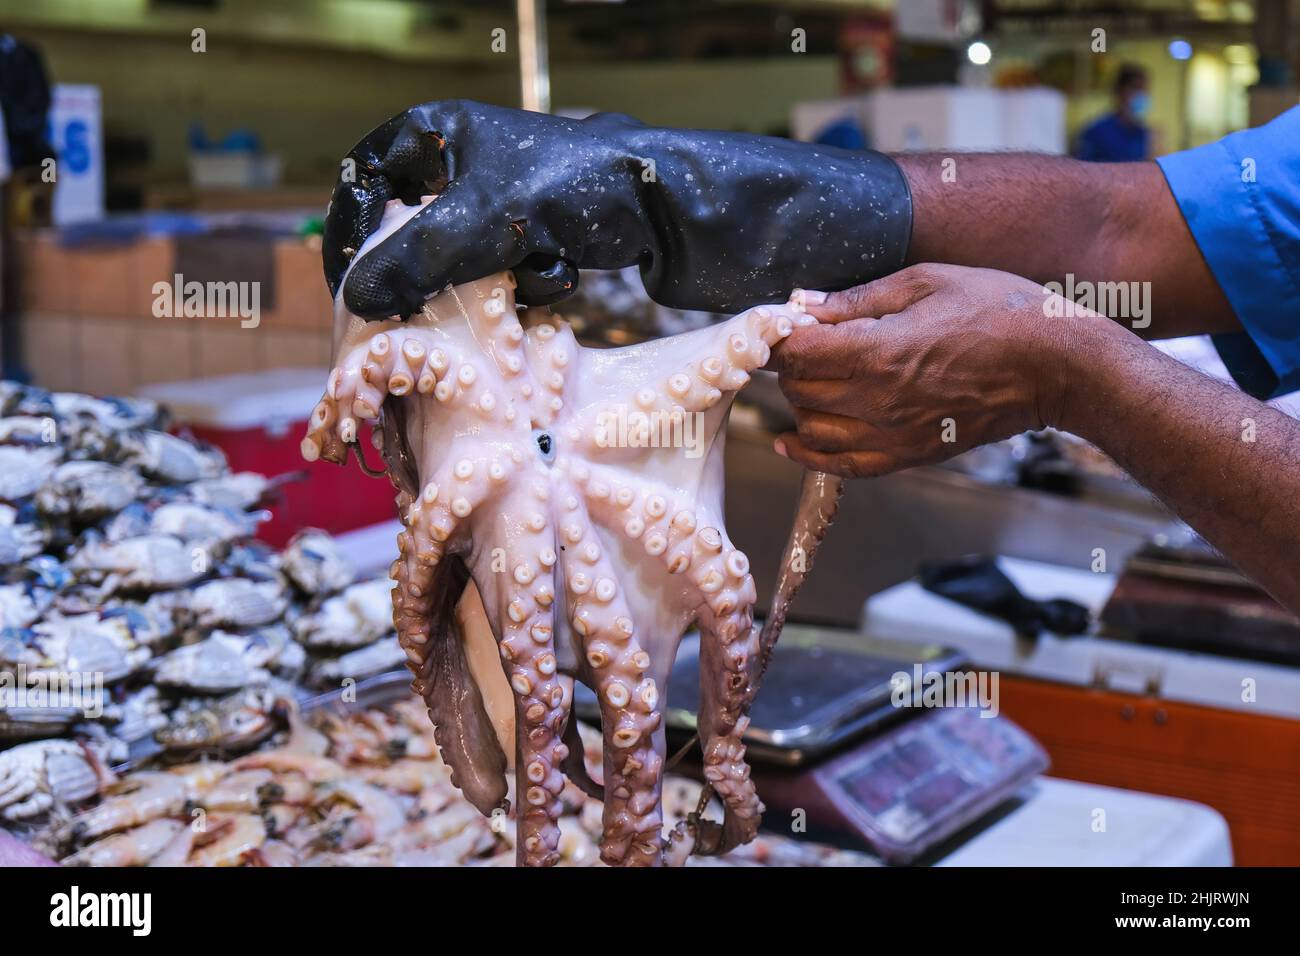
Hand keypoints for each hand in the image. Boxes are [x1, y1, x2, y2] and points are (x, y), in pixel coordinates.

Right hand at [323, 100, 910, 318]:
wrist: (696, 210)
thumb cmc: (593, 188)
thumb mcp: (490, 219)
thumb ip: (414, 258)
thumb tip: (352, 298)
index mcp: (450, 132)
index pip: (368, 170)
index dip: (350, 224)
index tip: (344, 281)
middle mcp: (481, 163)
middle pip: (416, 227)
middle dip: (428, 271)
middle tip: (420, 312)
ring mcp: (522, 205)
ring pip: (467, 263)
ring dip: (491, 284)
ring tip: (536, 275)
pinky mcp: (558, 241)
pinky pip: (514, 279)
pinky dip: (533, 288)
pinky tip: (568, 280)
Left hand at [769, 263, 1095, 477]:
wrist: (1055, 366)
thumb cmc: (999, 312)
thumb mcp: (927, 281)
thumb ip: (858, 298)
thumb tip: (804, 304)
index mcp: (879, 352)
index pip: (797, 353)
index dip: (781, 336)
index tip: (784, 323)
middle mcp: (878, 401)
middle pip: (798, 390)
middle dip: (793, 366)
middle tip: (806, 344)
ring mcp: (893, 435)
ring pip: (812, 428)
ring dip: (802, 403)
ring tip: (816, 379)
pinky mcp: (908, 456)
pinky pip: (842, 466)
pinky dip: (811, 453)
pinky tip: (793, 438)